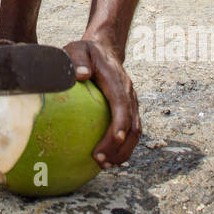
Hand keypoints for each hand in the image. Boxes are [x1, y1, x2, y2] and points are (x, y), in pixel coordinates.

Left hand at [62, 38, 140, 167]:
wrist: (105, 49)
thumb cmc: (88, 52)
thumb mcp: (78, 48)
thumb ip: (78, 59)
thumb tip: (81, 75)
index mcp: (117, 81)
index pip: (123, 104)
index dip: (121, 122)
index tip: (115, 138)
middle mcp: (128, 94)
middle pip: (132, 125)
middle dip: (120, 146)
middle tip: (100, 160)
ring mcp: (131, 103)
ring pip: (135, 132)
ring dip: (123, 151)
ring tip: (104, 166)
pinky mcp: (128, 110)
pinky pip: (130, 132)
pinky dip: (122, 148)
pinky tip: (106, 159)